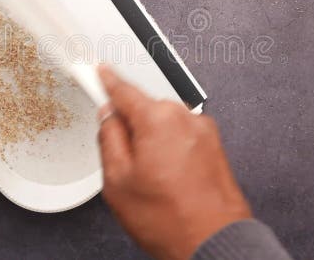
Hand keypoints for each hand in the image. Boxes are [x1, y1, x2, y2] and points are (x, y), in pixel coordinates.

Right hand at [96, 66, 251, 259]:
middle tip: (126, 163)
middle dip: (132, 127)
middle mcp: (185, 118)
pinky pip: (183, 138)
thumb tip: (109, 118)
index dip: (106, 80)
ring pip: (165, 125)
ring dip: (154, 142)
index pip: (124, 90)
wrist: (213, 242)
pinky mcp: (215, 146)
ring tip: (154, 182)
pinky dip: (172, 152)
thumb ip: (109, 138)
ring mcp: (204, 131)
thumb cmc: (171, 219)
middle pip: (146, 109)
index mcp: (158, 119)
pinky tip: (170, 182)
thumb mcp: (118, 180)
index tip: (99, 71)